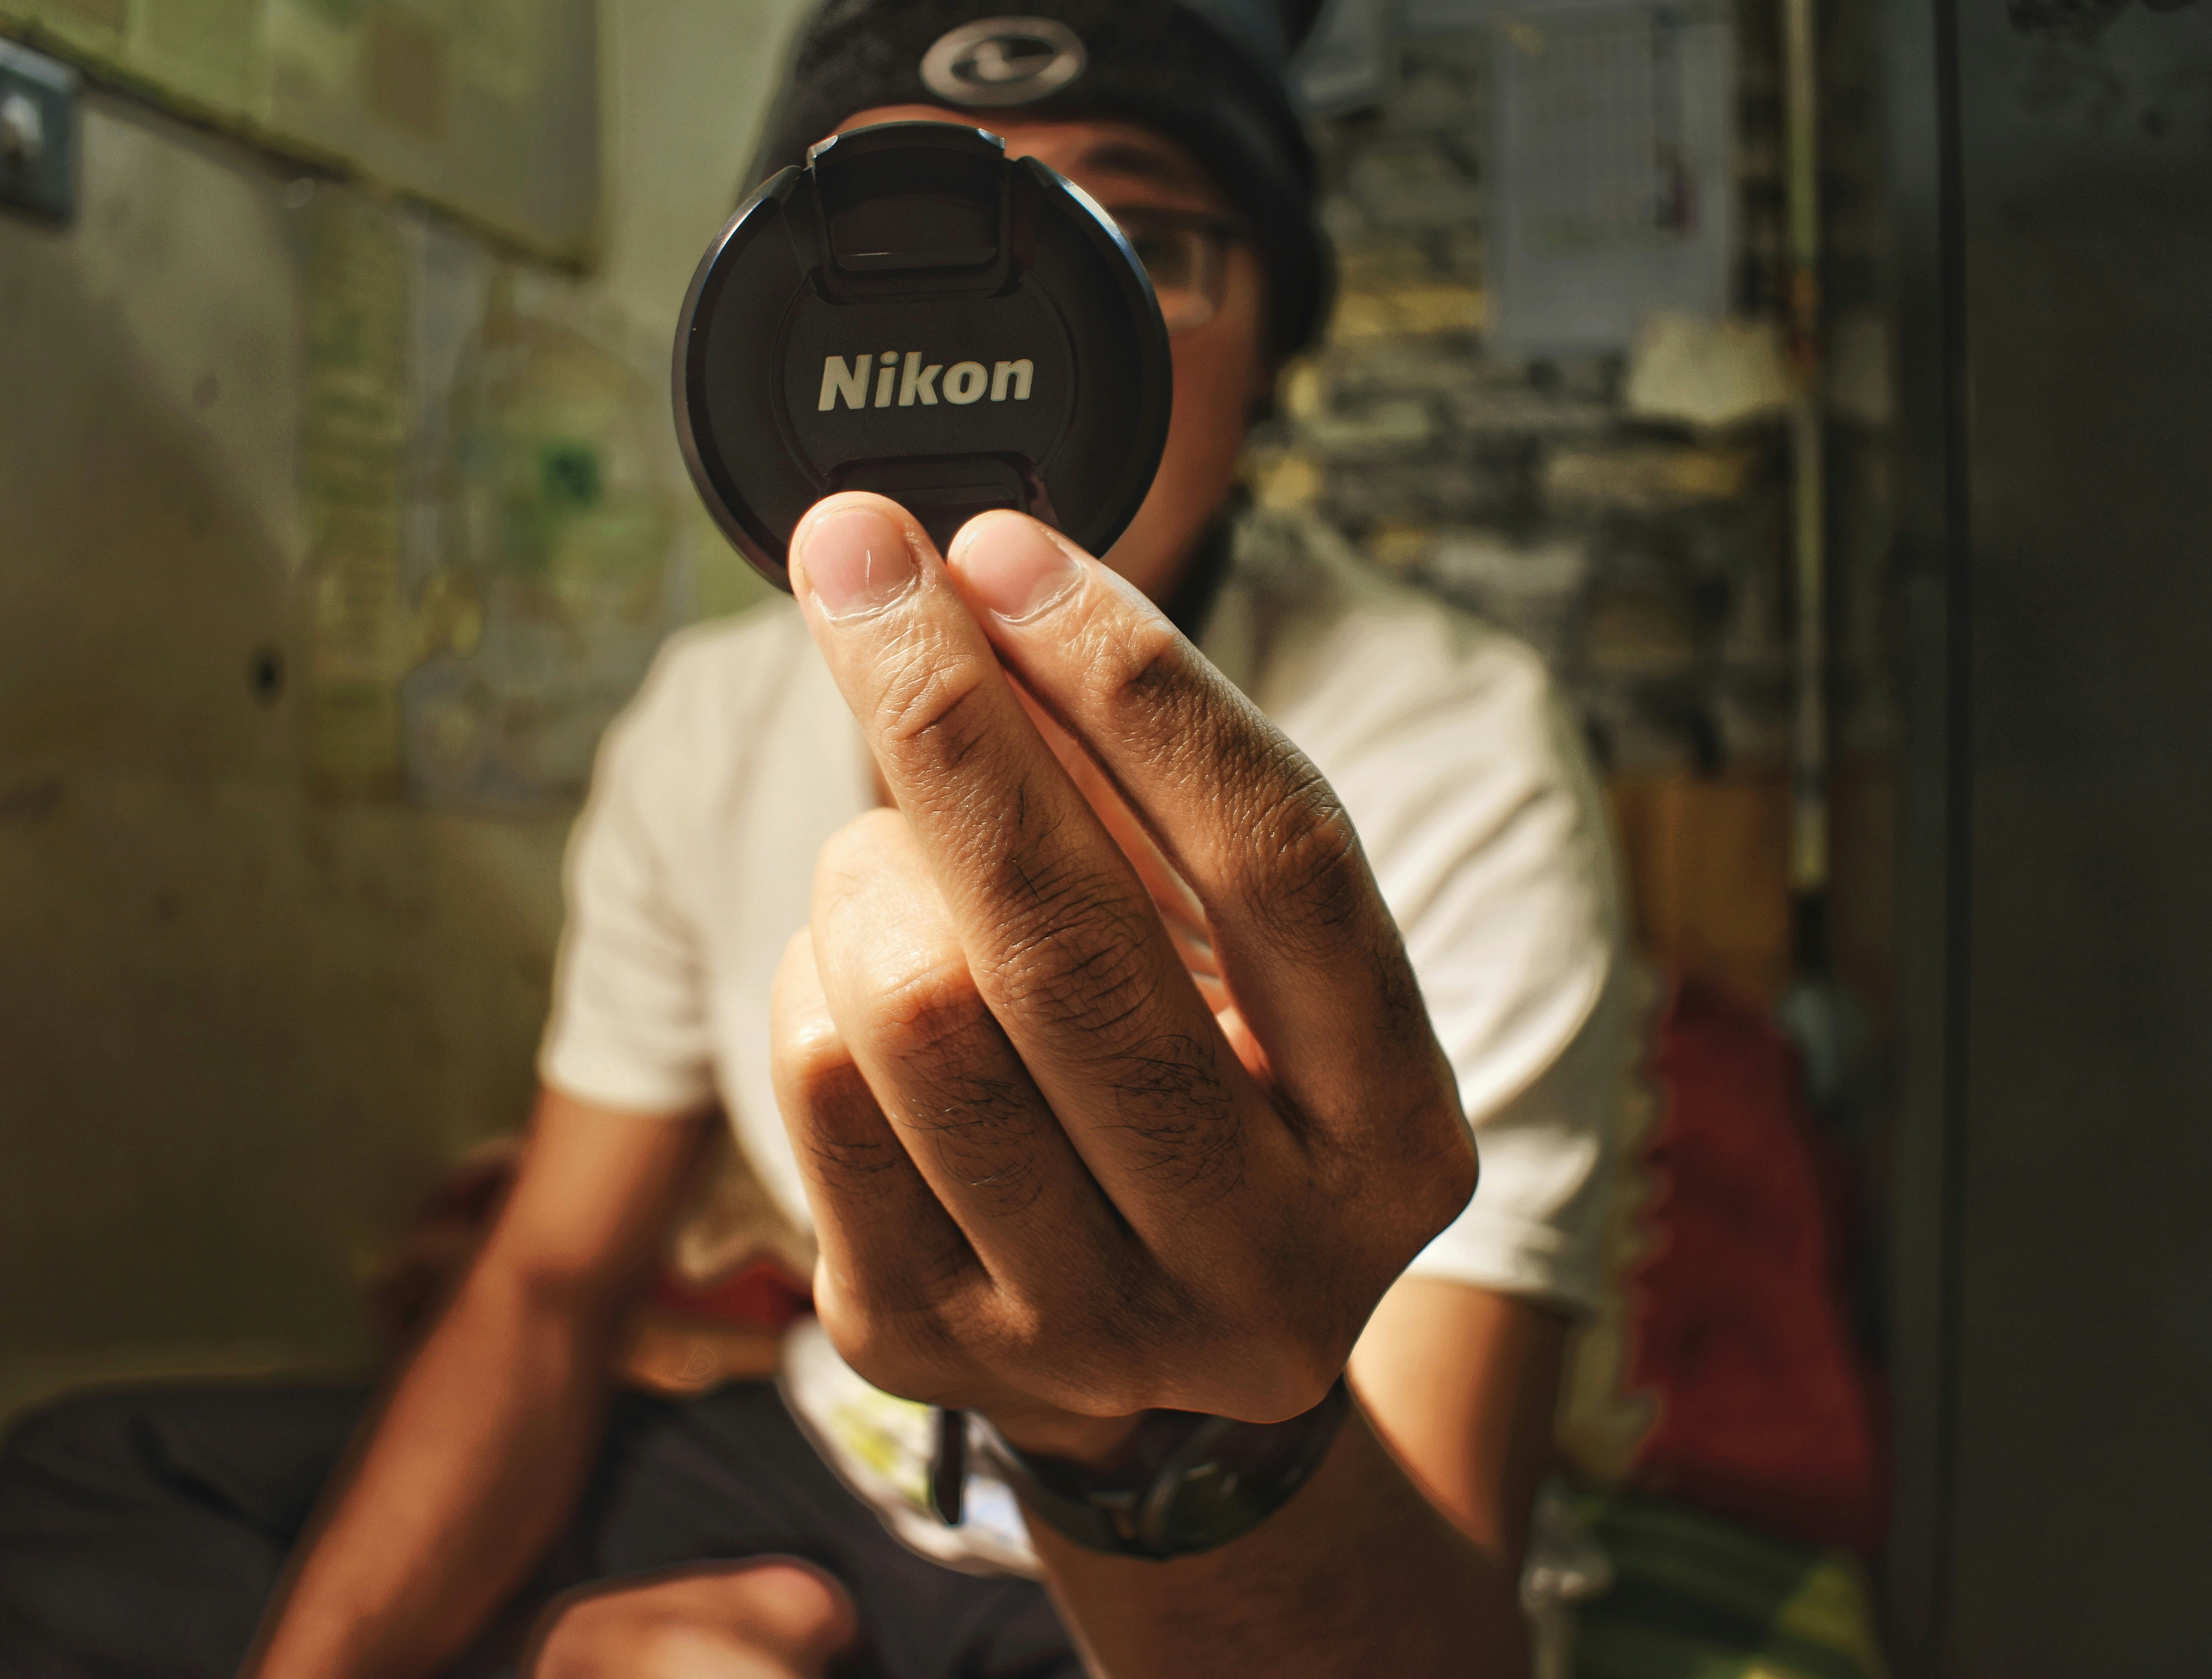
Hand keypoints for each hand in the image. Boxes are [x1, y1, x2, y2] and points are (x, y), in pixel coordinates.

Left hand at [769, 493, 1478, 1459]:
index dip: (1134, 684)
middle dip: (941, 710)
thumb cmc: (1210, 1085)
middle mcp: (1265, 1259)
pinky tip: (863, 963)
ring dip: (874, 862)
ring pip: (914, 1010)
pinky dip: (815, 970)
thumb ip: (1159, 795)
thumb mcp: (1250, 960)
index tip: (1009, 548)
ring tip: (899, 842)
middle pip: (1071, 939)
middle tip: (860, 558)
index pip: (1280, 865)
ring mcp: (1089, 1325)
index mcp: (1397, 1141)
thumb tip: (982, 588)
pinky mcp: (924, 1344)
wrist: (1149, 1340)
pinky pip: (813, 1085)